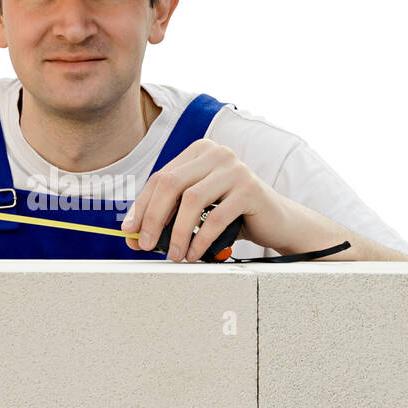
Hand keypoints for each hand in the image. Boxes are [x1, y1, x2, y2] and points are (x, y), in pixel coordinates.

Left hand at [121, 139, 299, 260]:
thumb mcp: (197, 212)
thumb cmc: (233, 215)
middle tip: (147, 245)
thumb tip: (133, 237)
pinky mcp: (250, 189)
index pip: (160, 178)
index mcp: (198, 153)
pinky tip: (194, 254)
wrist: (277, 221)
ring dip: (177, 233)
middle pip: (170, 184)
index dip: (141, 206)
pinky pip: (216, 217)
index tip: (130, 231)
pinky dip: (201, 240)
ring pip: (191, 200)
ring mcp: (235, 168)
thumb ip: (168, 218)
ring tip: (174, 255)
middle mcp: (216, 154)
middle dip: (153, 218)